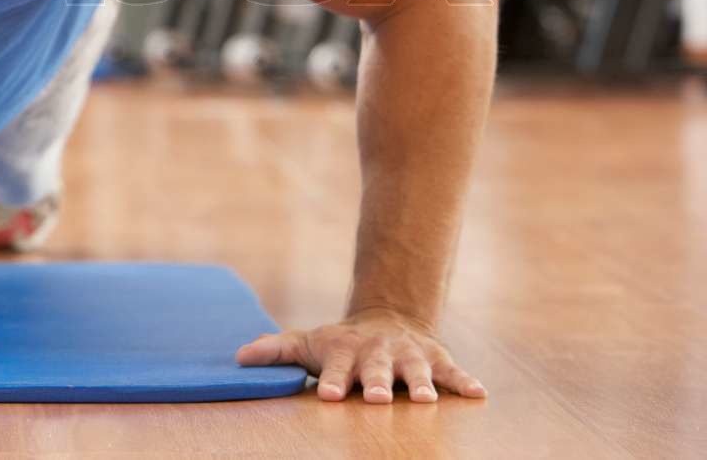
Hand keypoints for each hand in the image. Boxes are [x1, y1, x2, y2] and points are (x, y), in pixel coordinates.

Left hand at [235, 308, 486, 403]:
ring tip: (428, 400)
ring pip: (416, 370)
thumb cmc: (339, 343)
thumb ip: (275, 351)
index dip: (331, 381)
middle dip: (376, 384)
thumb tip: (238, 358)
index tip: (326, 395)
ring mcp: (409, 356)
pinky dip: (464, 381)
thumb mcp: (307, 343)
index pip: (335, 368)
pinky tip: (478, 394)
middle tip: (376, 398)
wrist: (387, 317)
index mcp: (345, 352)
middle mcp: (378, 353)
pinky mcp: (436, 360)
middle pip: (376, 370)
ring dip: (422, 384)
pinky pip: (453, 371)